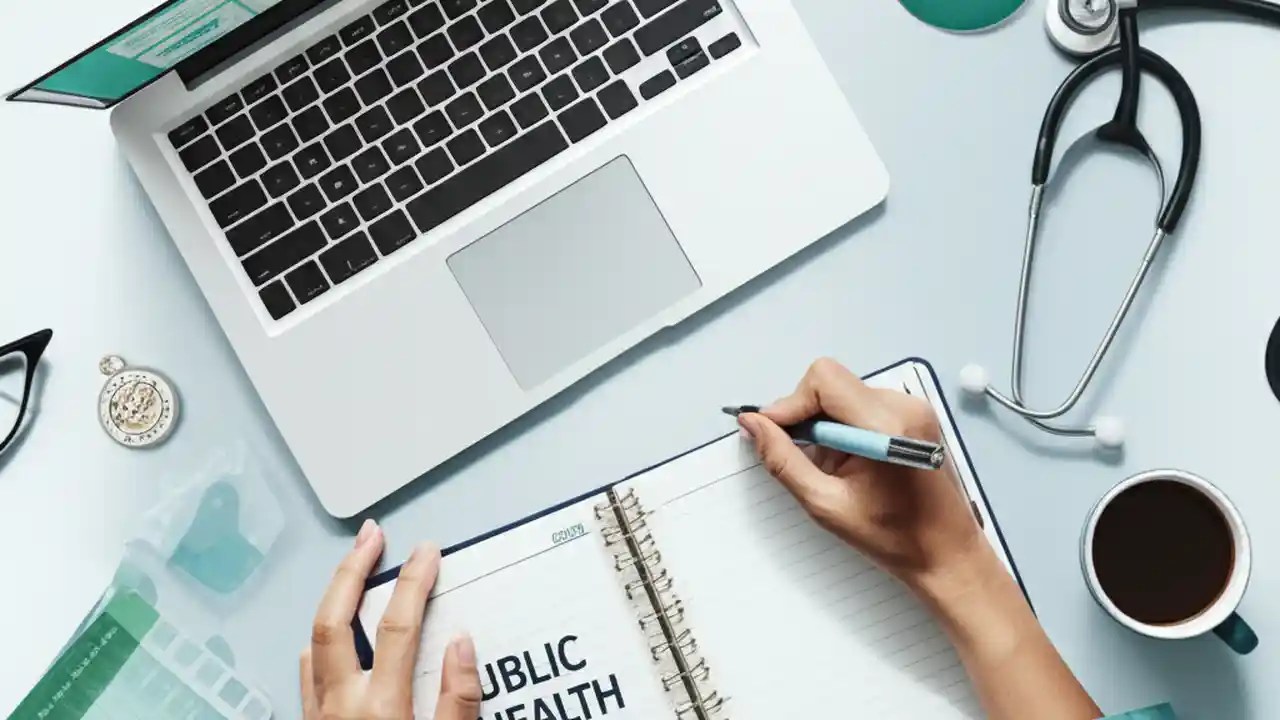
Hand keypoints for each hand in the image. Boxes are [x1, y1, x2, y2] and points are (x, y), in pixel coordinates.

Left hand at [301, 520, 481, 719]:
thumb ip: (457, 702)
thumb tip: (460, 643)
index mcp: (381, 707)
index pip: (397, 627)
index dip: (412, 582)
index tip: (426, 553)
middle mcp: (341, 702)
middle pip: (334, 620)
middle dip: (351, 570)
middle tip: (369, 535)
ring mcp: (318, 713)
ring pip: (314, 640)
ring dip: (333, 599)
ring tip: (353, 570)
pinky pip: (308, 671)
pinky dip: (321, 641)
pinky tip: (337, 632)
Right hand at [737, 359, 991, 599]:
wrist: (947, 554)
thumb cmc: (894, 538)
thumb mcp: (825, 504)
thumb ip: (783, 460)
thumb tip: (753, 424)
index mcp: (886, 425)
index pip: (823, 379)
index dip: (790, 403)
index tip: (772, 433)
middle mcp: (904, 405)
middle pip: (832, 383)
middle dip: (806, 415)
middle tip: (803, 458)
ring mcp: (914, 408)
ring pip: (844, 393)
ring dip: (825, 424)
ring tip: (833, 468)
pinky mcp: (915, 415)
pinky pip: (863, 405)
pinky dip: (845, 427)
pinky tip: (851, 463)